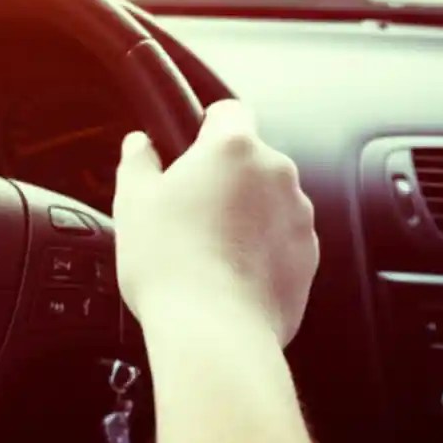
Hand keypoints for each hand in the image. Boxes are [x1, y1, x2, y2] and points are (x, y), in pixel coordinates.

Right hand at [113, 99, 318, 345]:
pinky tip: (230, 271)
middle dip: (224, 178)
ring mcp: (298, 216)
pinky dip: (262, 249)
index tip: (190, 147)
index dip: (206, 125)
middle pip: (249, 160)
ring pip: (268, 200)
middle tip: (188, 210)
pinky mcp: (308, 256)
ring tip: (208, 248)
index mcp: (232, 148)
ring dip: (246, 214)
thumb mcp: (134, 202)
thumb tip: (139, 145)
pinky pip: (282, 239)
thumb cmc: (171, 264)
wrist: (214, 332)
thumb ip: (137, 161)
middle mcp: (275, 173)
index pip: (228, 110)